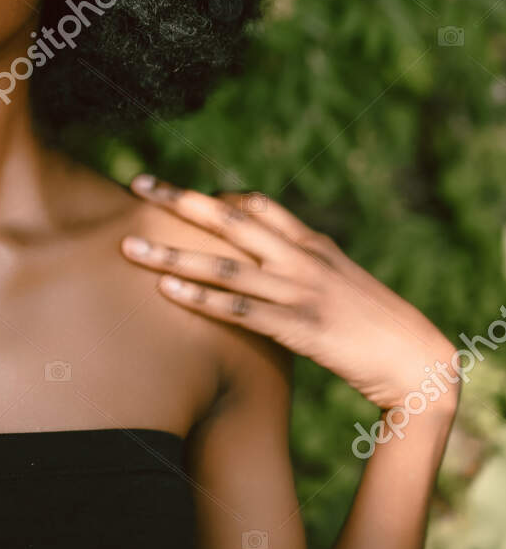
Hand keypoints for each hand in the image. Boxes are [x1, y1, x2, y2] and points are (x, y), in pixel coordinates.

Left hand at [120, 176, 459, 414]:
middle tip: (138, 185)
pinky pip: (240, 310)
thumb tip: (267, 265)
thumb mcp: (338, 283)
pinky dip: (201, 299)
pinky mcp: (300, 328)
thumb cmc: (375, 327)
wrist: (418, 362)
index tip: (174, 190)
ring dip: (173, 254)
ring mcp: (301, 292)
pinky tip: (167, 292)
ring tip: (130, 247)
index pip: (257, 205)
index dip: (214, 197)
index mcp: (312, 244)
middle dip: (180, 202)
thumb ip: (303, 268)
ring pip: (225, 265)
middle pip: (230, 221)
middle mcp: (303, 259)